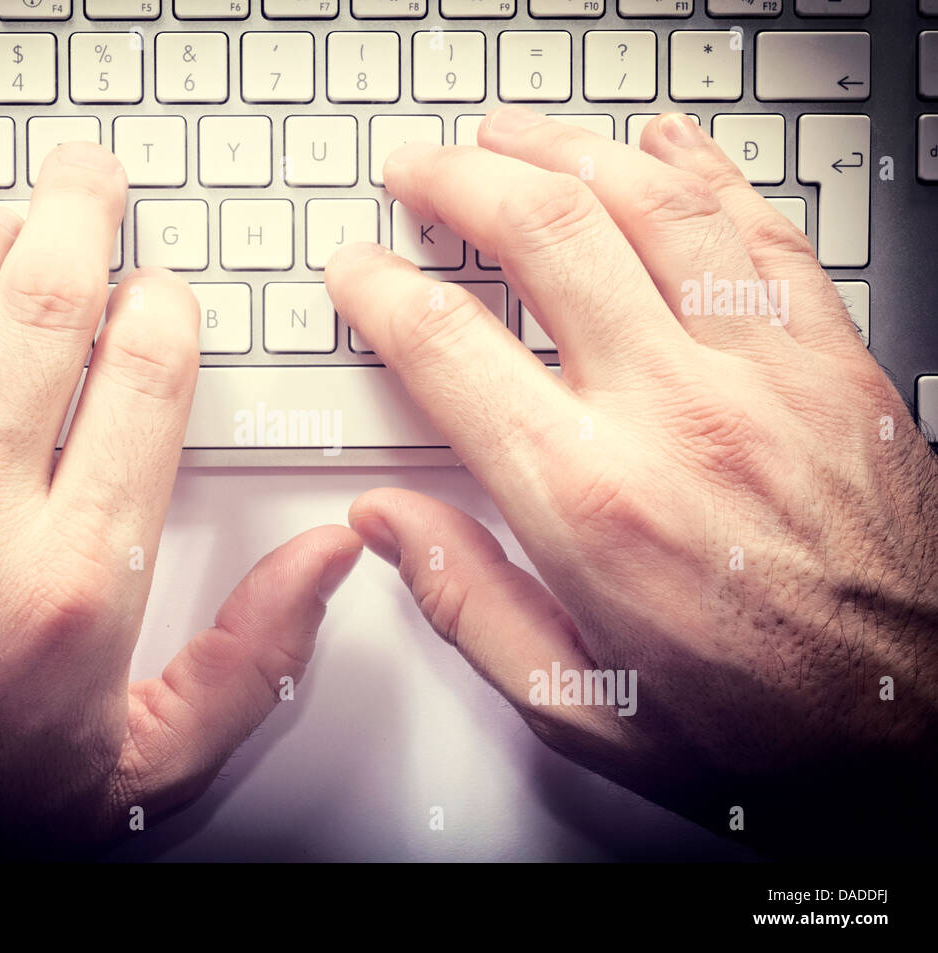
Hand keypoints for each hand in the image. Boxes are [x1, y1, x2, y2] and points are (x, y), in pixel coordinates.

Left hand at [0, 142, 361, 859]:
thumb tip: (332, 555)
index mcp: (77, 582)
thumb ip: (256, 654)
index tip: (166, 298)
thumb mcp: (152, 764)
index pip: (144, 379)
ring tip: (4, 216)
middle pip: (41, 311)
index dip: (166, 309)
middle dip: (79, 221)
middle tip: (91, 183)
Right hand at [326, 106, 937, 858]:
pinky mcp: (834, 362)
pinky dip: (703, 169)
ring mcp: (766, 375)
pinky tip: (662, 144)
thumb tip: (390, 523)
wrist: (920, 727)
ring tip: (511, 136)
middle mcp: (678, 415)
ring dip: (565, 151)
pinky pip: (762, 230)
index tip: (359, 272)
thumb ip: (469, 605)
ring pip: (651, 201)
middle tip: (419, 173)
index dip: (381, 290)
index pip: (449, 348)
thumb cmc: (763, 725)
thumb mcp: (581, 708)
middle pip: (544, 235)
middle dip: (460, 181)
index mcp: (592, 501)